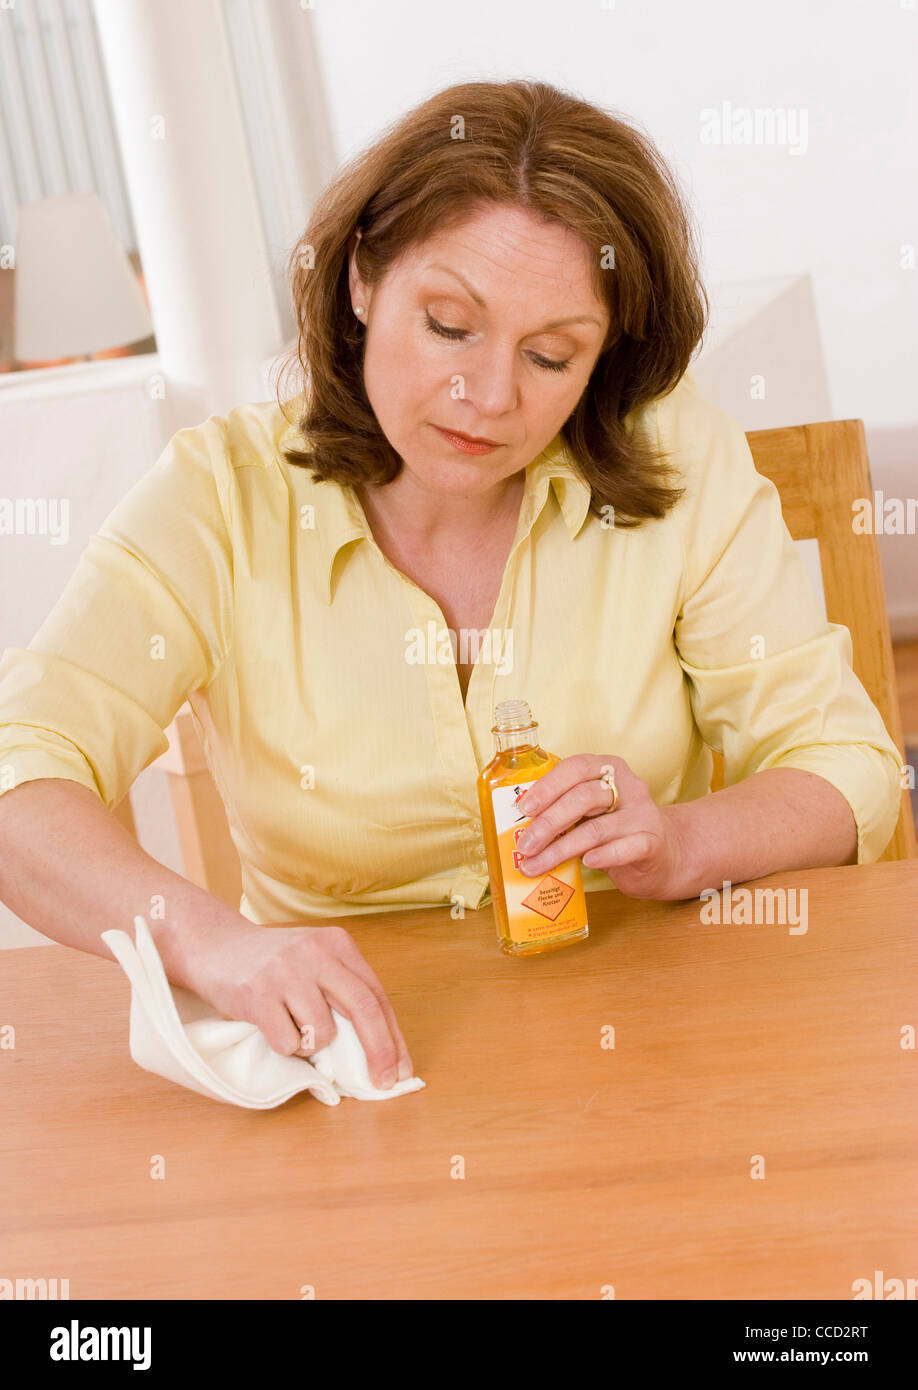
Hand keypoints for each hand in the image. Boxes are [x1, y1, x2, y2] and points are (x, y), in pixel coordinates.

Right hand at [188, 917, 413, 1088]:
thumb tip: (376, 1053)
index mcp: (338, 944)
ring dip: (313, 1046)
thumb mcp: (315, 963)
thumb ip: (342, 993)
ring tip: (291, 1026)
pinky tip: (270, 1024)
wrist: (215, 946)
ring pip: (323, 1033)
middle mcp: (316, 952)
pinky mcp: (258, 994)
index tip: (400, 1070)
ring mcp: (286, 972)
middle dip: (379, 1052)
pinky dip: (285, 1047)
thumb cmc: (273, 965)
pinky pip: (288, 1043)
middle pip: (364, 1009)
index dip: (393, 1037)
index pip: (377, 995)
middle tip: (383, 1082)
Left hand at [514, 753, 694, 900]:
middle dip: (547, 823)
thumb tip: (518, 824)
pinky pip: (624, 849)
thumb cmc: (615, 829)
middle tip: (524, 846)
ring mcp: (643, 815)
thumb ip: (565, 807)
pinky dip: (603, 856)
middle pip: (582, 798)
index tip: (523, 809)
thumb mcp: (592, 810)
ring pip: (595, 829)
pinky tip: (586, 864)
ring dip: (560, 849)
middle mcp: (629, 787)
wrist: (663, 854)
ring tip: (535, 865)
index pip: (576, 767)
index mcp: (609, 769)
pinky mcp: (652, 843)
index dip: (548, 786)